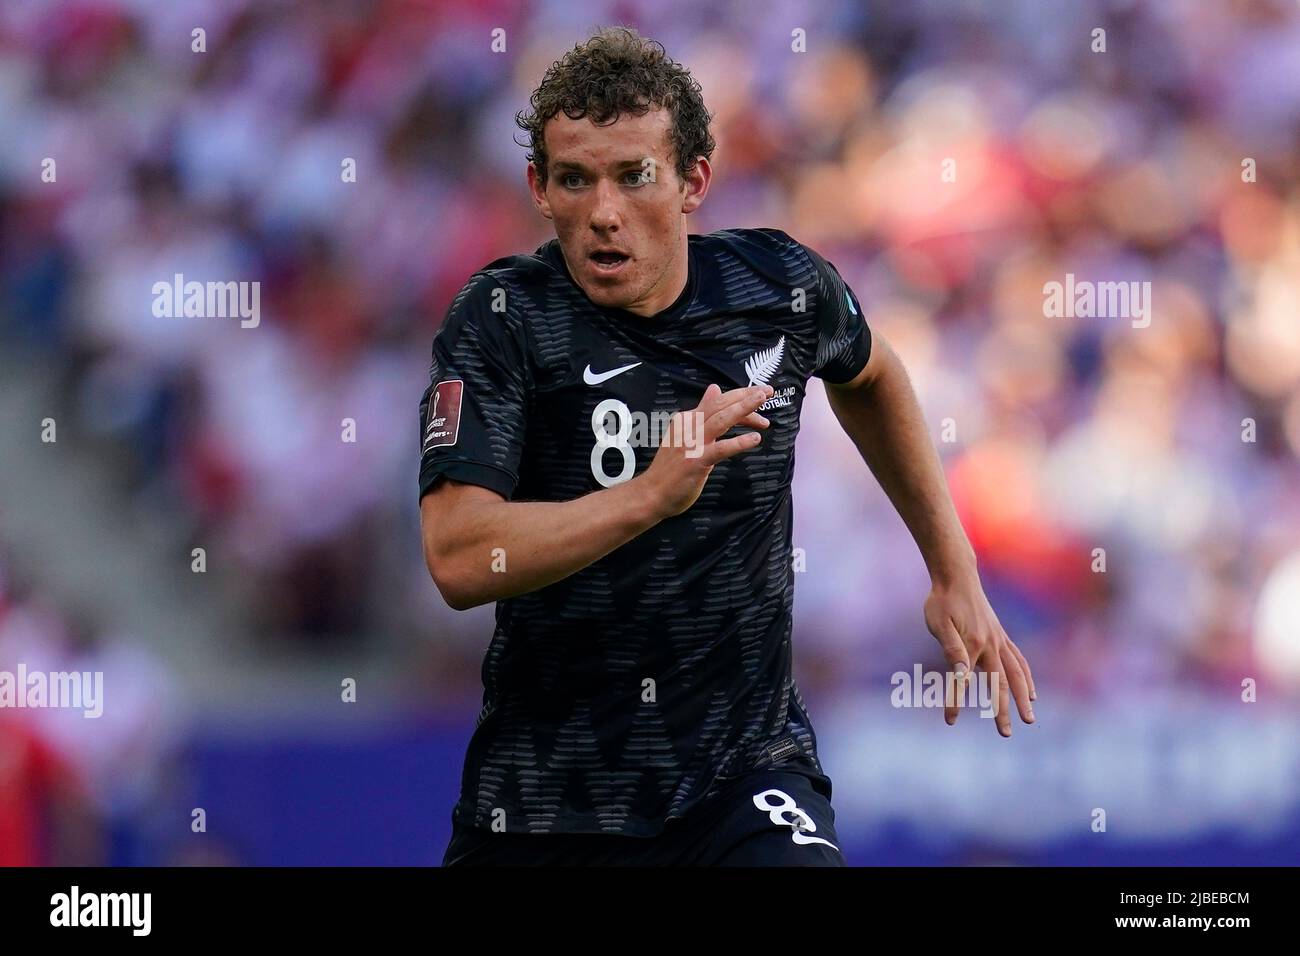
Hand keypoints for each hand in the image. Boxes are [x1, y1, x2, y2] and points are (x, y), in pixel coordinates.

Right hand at [639, 382, 772, 518]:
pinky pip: (721, 449)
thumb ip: (701, 413)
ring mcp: (692, 443)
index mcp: (687, 419)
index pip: (717, 401)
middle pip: (721, 405)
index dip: (739, 396)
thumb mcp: (686, 433)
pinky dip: (739, 442)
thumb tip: (714, 388)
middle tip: (768, 391)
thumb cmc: (671, 467)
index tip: (758, 395)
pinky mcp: (696, 461)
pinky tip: (755, 439)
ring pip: (721, 420)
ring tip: (763, 402)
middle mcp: (689, 426)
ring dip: (744, 409)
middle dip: (745, 396)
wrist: (652, 493)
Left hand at [923, 569, 1036, 735]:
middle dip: (1003, 710)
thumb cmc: (942, 600)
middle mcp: (991, 645)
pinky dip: (1026, 677)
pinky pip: (1018, 660)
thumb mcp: (939, 624)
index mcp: (974, 644)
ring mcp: (999, 640)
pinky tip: (1031, 691)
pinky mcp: (1001, 636)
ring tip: (1030, 717)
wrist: (957, 576)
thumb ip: (951, 650)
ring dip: (1023, 697)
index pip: (963, 680)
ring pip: (1016, 674)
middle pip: (1001, 683)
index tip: (949, 720)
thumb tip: (962, 675)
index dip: (955, 701)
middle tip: (1007, 734)